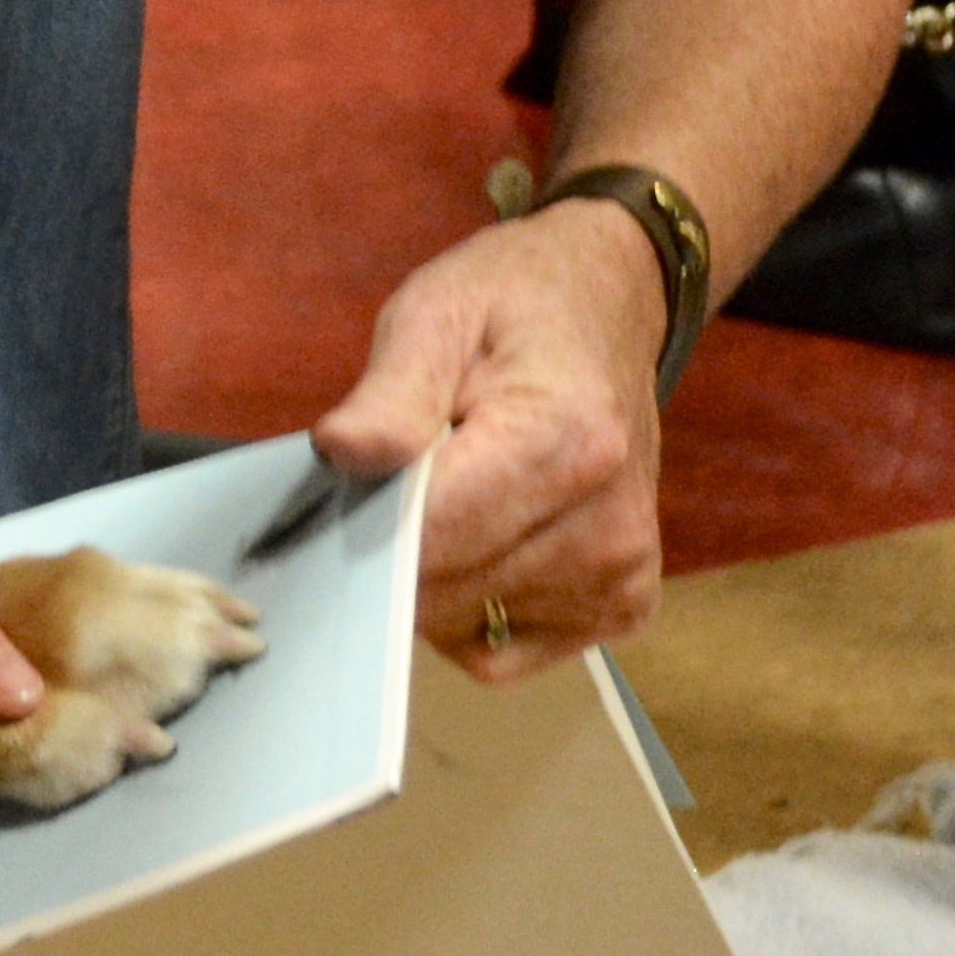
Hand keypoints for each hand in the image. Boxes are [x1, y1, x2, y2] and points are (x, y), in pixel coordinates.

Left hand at [308, 199, 669, 681]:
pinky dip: (467, 610)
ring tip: (446, 496)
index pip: (433, 532)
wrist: (608, 306)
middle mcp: (607, 526)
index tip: (331, 496)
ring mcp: (621, 576)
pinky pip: (503, 651)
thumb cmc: (512, 304)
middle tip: (385, 483)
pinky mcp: (623, 607)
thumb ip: (391, 394)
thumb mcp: (436, 312)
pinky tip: (476, 541)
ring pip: (464, 625)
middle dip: (389, 549)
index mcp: (566, 441)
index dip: (364, 521)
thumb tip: (340, 455)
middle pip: (445, 588)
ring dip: (429, 577)